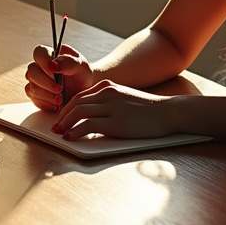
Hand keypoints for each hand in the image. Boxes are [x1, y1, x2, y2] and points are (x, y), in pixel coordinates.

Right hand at [24, 43, 99, 111]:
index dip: (44, 61)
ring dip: (47, 94)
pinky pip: (34, 98)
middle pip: (32, 71)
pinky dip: (46, 102)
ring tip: (60, 98)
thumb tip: (53, 64)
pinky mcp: (36, 94)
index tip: (55, 70)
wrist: (84, 91)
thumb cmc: (82, 75)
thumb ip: (69, 62)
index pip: (39, 52)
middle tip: (60, 89)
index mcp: (51, 55)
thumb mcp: (81, 66)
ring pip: (32, 87)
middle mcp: (40, 67)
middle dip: (46, 82)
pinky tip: (57, 103)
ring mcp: (36, 81)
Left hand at [53, 80, 174, 139]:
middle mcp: (107, 93)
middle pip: (75, 103)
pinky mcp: (115, 122)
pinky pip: (87, 126)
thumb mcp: (126, 98)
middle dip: (63, 116)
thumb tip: (93, 115)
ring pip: (78, 112)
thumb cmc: (149, 109)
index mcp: (109, 87)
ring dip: (65, 123)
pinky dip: (75, 132)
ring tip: (60, 133)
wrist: (169, 112)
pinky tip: (70, 137)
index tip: (61, 117)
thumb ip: (109, 101)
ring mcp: (110, 107)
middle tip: (56, 127)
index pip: (80, 96)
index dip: (67, 107)